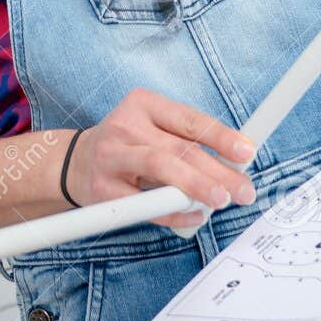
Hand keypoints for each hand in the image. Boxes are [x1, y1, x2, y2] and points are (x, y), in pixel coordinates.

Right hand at [67, 89, 257, 228]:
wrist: (73, 163)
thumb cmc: (127, 146)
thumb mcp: (153, 130)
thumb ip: (187, 143)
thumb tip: (234, 164)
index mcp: (144, 104)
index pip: (190, 120)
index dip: (221, 137)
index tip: (247, 151)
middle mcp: (126, 125)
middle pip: (180, 147)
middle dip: (218, 171)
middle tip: (244, 189)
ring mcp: (112, 156)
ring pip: (160, 168)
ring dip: (195, 186)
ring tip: (221, 199)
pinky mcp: (102, 189)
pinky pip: (144, 204)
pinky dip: (173, 213)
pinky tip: (193, 216)